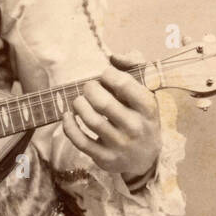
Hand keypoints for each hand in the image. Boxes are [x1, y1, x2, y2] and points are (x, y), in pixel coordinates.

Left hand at [61, 52, 160, 183]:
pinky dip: (68, 125)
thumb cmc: (141, 116)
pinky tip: (68, 115)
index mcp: (148, 108)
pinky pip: (80, 141)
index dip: (108, 74)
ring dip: (79, 105)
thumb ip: (135, 66)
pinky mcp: (104, 158)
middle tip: (88, 87)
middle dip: (90, 89)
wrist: (146, 158)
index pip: (125, 85)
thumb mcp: (146, 92)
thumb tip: (114, 56)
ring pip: (90, 121)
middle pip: (103, 103)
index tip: (105, 75)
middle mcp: (135, 128)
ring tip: (79, 100)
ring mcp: (119, 145)